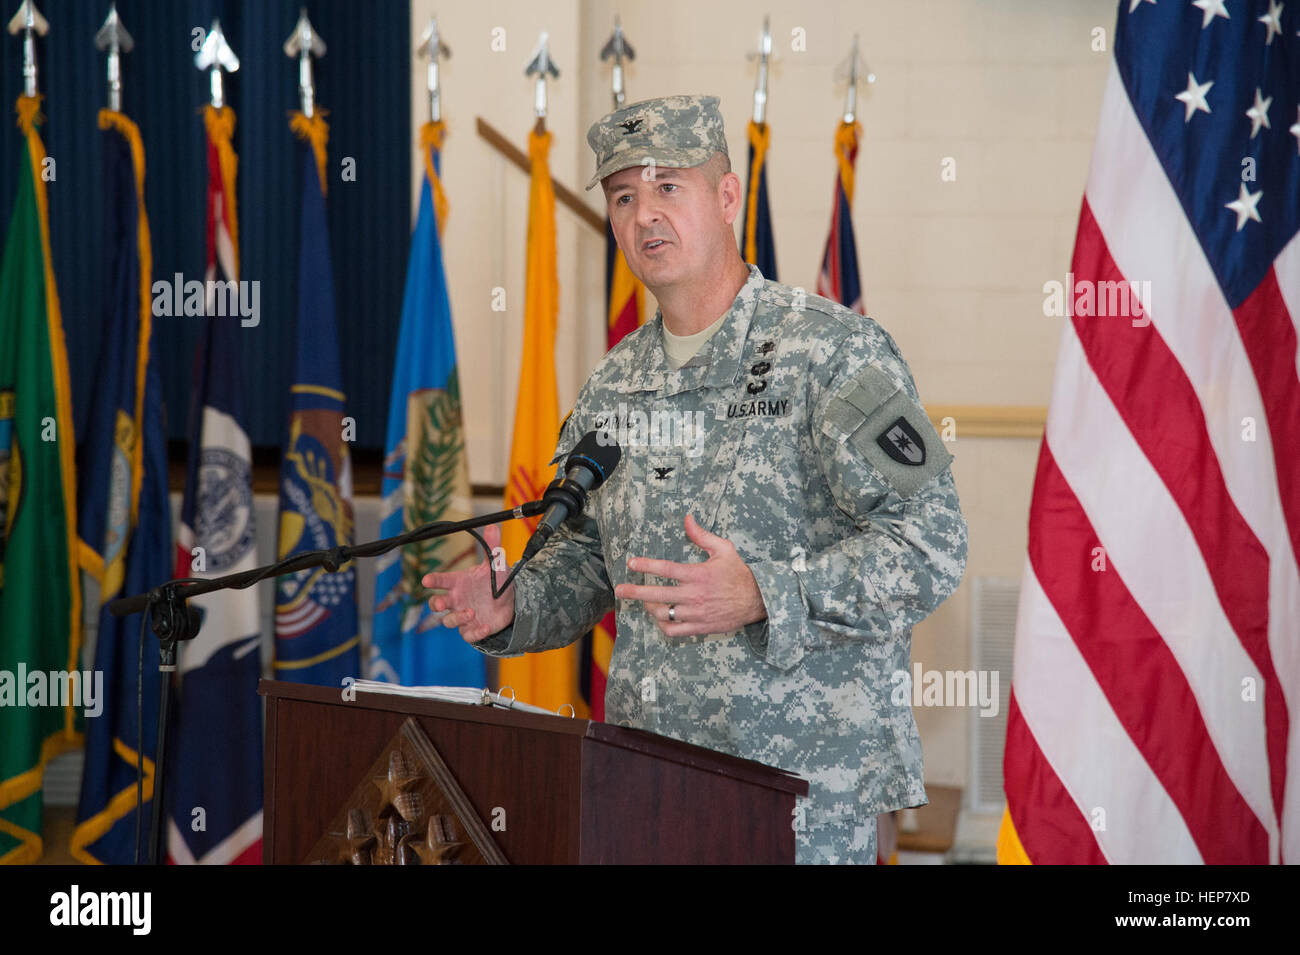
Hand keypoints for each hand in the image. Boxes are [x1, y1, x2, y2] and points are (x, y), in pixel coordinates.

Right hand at [422, 523, 515, 642]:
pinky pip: (468, 635)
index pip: (441, 580)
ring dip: (457, 617)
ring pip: (449, 621)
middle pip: (436, 603)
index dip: (433, 580)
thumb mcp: (496, 565)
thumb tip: (491, 526)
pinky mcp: (471, 629)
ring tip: (471, 612)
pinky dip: (475, 632)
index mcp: (458, 583)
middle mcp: (456, 600)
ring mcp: (462, 616)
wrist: (509, 603)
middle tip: (440, 603)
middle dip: (435, 603)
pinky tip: (485, 626)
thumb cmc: (495, 583)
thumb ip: (492, 547)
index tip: (426, 579)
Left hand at [613, 513, 767, 637]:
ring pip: (663, 614)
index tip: (631, 563)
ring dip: (649, 608)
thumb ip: (702, 535)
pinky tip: (659, 617)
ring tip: (643, 602)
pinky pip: (674, 631)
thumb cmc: (738, 574)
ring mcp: (696, 613)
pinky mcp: (699, 627)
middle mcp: (694, 595)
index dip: (646, 565)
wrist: (758, 601)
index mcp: (698, 574)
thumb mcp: (724, 549)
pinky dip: (663, 625)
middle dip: (635, 592)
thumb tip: (687, 518)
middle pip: (657, 595)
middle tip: (619, 590)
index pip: (666, 569)